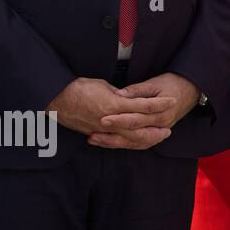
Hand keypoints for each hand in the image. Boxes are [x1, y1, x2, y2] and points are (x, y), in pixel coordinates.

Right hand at [46, 77, 176, 150]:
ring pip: (131, 140)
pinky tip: (136, 143)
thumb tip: (127, 98)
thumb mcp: (102, 85)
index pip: (144, 105)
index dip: (159, 103)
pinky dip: (129, 144)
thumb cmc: (78, 88)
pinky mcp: (97, 135)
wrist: (57, 100)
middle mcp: (112, 120)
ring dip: (146, 140)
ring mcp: (105, 130)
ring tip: (156, 138)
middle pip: (142, 129)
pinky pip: (117, 143)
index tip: (172, 101)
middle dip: (157, 130)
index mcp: (115, 104)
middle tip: (169, 130)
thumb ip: (118, 94)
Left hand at [91, 72, 201, 148]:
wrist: (191, 90)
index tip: (102, 119)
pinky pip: (139, 143)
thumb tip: (120, 94)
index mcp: (159, 113)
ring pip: (134, 143)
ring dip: (114, 143)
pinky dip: (123, 144)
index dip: (118, 120)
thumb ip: (137, 90)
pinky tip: (108, 143)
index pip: (135, 119)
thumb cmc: (172, 83)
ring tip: (94, 140)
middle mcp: (159, 125)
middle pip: (132, 135)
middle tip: (92, 134)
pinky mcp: (156, 132)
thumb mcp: (155, 83)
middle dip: (112, 136)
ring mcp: (158, 131)